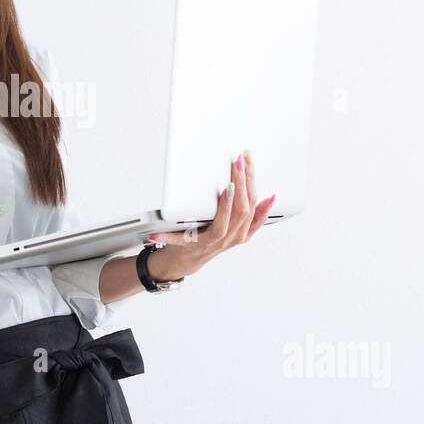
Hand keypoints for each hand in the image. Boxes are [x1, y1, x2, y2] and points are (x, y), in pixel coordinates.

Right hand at [144, 150, 276, 279]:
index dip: (226, 204)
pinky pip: (259, 220)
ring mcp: (239, 236)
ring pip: (251, 209)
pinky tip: (271, 196)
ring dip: (252, 185)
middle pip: (241, 210)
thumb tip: (152, 234)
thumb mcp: (172, 240)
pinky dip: (265, 208)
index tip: (228, 187)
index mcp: (212, 240)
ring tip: (249, 165)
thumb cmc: (183, 245)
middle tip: (239, 162)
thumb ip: (163, 237)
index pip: (223, 221)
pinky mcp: (245, 234)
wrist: (190, 260)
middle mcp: (229, 239)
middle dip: (241, 183)